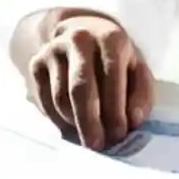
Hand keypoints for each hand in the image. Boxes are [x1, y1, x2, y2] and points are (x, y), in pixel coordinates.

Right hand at [25, 12, 153, 150]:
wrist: (85, 32)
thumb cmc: (117, 61)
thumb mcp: (138, 71)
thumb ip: (141, 96)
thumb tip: (133, 120)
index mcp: (110, 38)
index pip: (110, 77)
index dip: (114, 110)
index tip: (118, 136)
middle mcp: (79, 39)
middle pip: (80, 88)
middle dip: (89, 122)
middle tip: (96, 146)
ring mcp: (53, 50)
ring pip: (60, 98)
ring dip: (75, 124)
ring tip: (89, 136)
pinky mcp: (36, 63)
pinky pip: (46, 102)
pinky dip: (59, 121)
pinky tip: (73, 127)